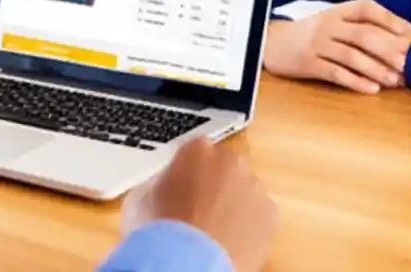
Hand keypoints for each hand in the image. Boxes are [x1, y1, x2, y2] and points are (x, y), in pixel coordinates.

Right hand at [121, 137, 278, 271]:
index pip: (195, 151)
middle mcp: (229, 161)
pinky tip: (229, 243)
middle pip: (224, 168)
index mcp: (196, 150)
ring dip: (233, 206)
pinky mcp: (269, 214)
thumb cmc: (160, 231)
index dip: (187, 172)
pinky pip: (259, 217)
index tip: (181, 188)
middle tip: (197, 211)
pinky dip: (249, 228)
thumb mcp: (141, 198)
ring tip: (213, 232)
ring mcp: (253, 187)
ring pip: (244, 192)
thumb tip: (163, 187)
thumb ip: (159, 182)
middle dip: (215, 185)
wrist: (187, 263)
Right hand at [263, 0, 410, 92]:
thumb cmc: (312, 35)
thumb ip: (360, 27)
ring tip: (395, 82)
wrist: (271, 43)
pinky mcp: (308, 64)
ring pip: (350, 55)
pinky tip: (371, 89)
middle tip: (409, 65)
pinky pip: (335, 73)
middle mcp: (328, 25)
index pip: (366, 9)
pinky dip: (355, 82)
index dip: (390, 20)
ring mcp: (317, 44)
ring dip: (376, 69)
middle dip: (389, 50)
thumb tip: (401, 39)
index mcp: (337, 12)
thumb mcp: (333, 23)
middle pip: (362, 34)